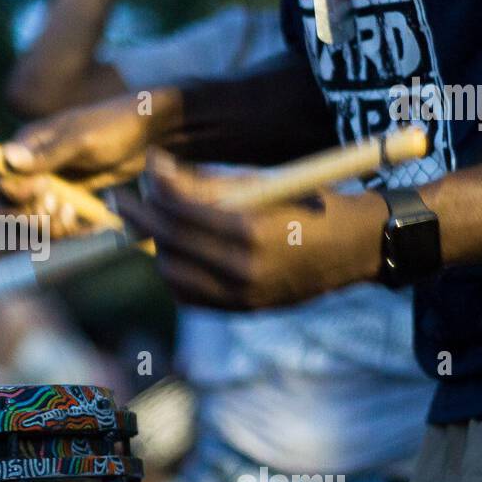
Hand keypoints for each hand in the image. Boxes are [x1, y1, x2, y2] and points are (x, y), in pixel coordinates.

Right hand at [0, 90, 175, 236]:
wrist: (146, 135)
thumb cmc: (113, 127)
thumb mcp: (80, 140)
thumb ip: (45, 154)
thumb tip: (6, 157)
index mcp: (27, 147)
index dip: (13, 193)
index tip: (43, 187)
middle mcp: (33, 169)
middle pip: (9, 209)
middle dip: (29, 217)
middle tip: (56, 206)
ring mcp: (51, 186)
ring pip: (34, 223)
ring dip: (50, 227)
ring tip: (73, 213)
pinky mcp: (70, 200)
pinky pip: (58, 226)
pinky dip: (71, 230)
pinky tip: (91, 224)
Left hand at [116, 150, 386, 309]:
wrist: (357, 247)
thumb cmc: (309, 202)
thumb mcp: (262, 184)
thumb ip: (206, 183)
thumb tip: (155, 172)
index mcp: (252, 231)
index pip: (181, 211)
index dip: (155, 189)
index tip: (144, 172)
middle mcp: (244, 270)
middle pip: (169, 244)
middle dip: (142, 219)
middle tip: (125, 200)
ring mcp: (243, 296)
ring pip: (172, 274)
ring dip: (157, 246)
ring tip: (154, 224)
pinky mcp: (243, 309)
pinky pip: (190, 295)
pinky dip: (175, 271)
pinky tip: (175, 250)